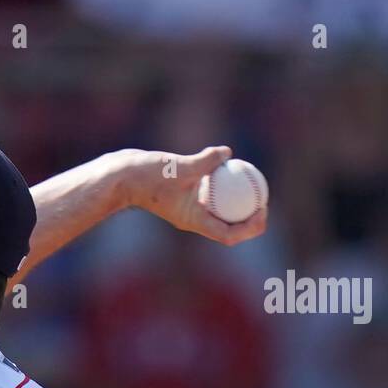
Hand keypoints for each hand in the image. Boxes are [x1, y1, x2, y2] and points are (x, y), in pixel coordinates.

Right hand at [119, 146, 266, 245]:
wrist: (122, 177)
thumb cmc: (147, 176)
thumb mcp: (179, 166)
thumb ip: (206, 160)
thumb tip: (228, 152)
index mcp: (194, 220)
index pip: (228, 235)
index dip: (250, 227)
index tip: (262, 210)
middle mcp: (194, 219)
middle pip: (230, 228)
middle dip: (250, 219)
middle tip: (264, 200)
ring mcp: (189, 209)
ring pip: (221, 212)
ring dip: (239, 204)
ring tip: (255, 187)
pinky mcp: (185, 197)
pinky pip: (211, 196)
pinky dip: (224, 188)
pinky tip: (232, 168)